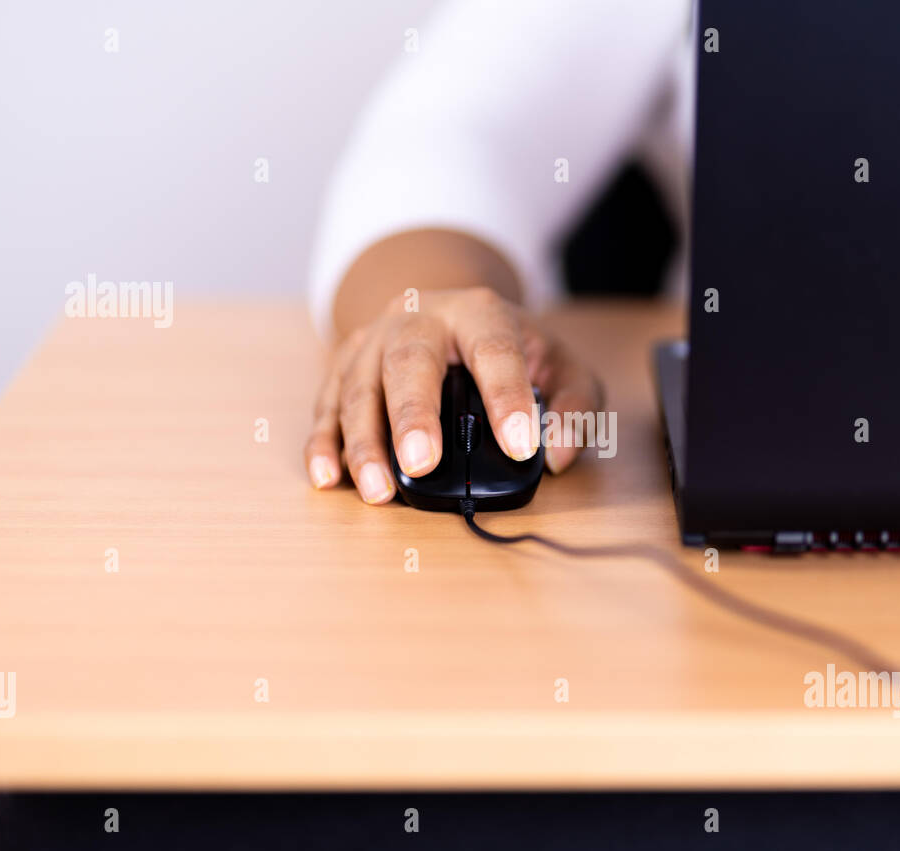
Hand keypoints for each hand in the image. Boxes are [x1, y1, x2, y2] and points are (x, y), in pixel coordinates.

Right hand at [304, 287, 602, 502]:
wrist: (447, 310)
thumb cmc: (506, 345)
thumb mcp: (559, 364)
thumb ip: (575, 405)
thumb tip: (560, 454)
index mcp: (478, 312)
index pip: (495, 351)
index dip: (507, 398)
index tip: (520, 446)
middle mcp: (418, 317)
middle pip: (409, 362)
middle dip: (412, 415)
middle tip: (423, 463)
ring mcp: (374, 339)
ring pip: (359, 387)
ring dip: (364, 443)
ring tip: (378, 490)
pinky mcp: (344, 364)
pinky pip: (326, 405)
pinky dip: (324, 444)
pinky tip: (328, 478)